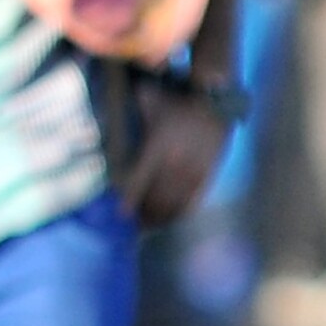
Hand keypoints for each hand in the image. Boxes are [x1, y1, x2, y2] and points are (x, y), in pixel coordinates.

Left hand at [122, 85, 231, 226]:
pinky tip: (171, 219)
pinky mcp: (207, 175)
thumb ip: (130, 109)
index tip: (122, 214)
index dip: (128, 201)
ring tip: (149, 226)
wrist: (217, 101)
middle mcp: (174, 164)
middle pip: (154, 199)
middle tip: (134, 225)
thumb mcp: (152, 100)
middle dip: (143, 215)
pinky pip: (192, 201)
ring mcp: (193, 172)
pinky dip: (180, 213)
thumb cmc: (179, 100)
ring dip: (160, 218)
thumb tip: (108, 107)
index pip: (137, 182)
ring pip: (173, 204)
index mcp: (157, 147)